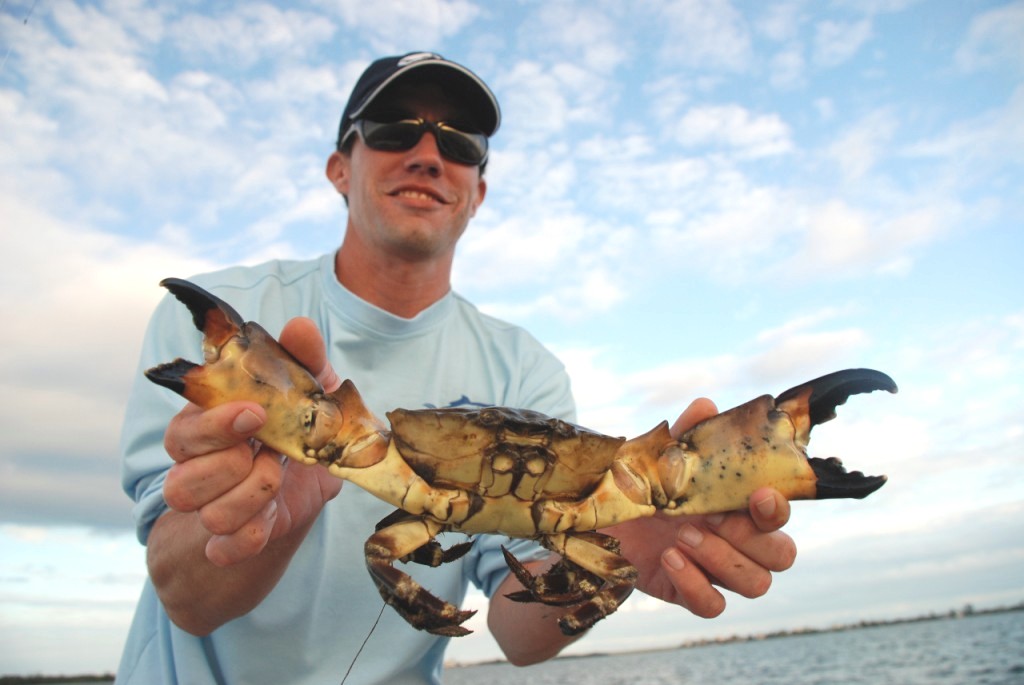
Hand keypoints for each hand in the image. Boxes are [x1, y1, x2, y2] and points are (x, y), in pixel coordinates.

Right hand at [161, 317, 343, 565]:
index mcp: (206, 426)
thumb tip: (298, 326)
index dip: (216, 424)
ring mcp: (206, 509)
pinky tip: (271, 517)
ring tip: (276, 479)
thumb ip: (304, 361)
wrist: (299, 498)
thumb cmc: (297, 434)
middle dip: (236, 467)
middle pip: (183, 478)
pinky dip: (251, 535)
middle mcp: (195, 468)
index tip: (255, 414)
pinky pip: (224, 547)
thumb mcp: (309, 395)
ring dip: (250, 498)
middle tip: (271, 453)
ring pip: (206, 513)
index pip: (185, 427)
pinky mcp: (226, 543)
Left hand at [604, 398, 797, 617]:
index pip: (780, 516)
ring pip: (755, 584)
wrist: (600, 516)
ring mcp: (715, 570)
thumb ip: (686, 434)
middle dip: (751, 539)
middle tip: (712, 518)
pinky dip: (695, 584)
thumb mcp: (660, 456)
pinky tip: (670, 558)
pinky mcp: (688, 593)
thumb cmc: (642, 483)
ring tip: (682, 536)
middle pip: (780, 556)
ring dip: (723, 560)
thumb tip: (706, 406)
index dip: (778, 510)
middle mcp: (736, 542)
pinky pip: (713, 606)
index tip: (759, 495)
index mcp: (738, 506)